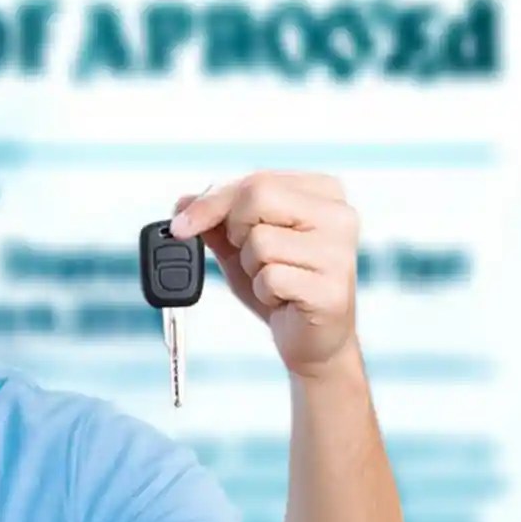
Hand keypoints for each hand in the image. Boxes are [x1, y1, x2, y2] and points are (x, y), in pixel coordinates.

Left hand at [168, 172, 361, 379]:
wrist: (313, 341)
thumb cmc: (281, 286)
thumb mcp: (241, 245)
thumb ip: (215, 220)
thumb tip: (183, 202)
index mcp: (322, 192)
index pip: (255, 180)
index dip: (211, 202)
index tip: (181, 225)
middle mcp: (339, 215)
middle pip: (257, 197)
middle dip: (234, 230)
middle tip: (246, 254)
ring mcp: (339, 251)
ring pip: (260, 241)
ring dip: (251, 267)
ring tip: (274, 280)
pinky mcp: (331, 288)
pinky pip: (271, 277)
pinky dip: (264, 291)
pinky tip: (283, 298)